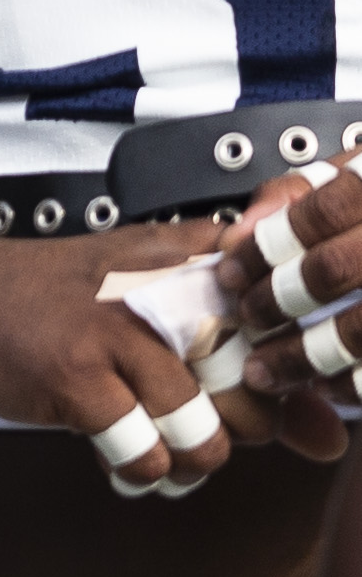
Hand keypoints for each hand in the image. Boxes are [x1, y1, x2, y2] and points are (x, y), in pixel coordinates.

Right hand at [0, 221, 274, 494]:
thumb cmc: (58, 301)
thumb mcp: (150, 288)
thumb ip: (234, 344)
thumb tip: (320, 435)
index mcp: (188, 259)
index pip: (276, 333)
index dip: (265, 380)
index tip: (224, 384)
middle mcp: (161, 287)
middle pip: (253, 394)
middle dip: (231, 430)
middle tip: (190, 426)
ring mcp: (117, 332)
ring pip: (203, 436)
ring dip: (184, 461)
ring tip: (159, 452)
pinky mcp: (78, 378)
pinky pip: (143, 457)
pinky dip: (135, 471)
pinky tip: (113, 453)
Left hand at [222, 163, 361, 458]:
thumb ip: (303, 192)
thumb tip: (242, 230)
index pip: (319, 213)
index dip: (263, 248)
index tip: (228, 274)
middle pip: (333, 270)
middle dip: (275, 302)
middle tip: (248, 319)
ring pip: (360, 329)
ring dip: (303, 355)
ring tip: (266, 369)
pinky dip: (352, 383)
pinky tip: (327, 384)